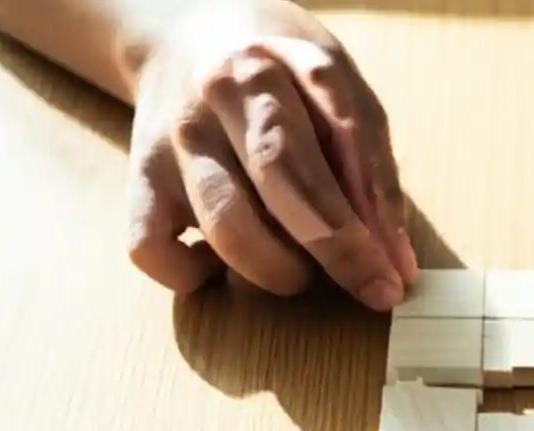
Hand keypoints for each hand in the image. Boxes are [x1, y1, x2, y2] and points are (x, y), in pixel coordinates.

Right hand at [125, 0, 416, 309]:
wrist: (185, 38)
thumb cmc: (281, 77)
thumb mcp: (338, 92)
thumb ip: (370, 167)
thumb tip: (394, 262)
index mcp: (282, 64)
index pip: (340, 137)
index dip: (372, 215)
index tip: (394, 276)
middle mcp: (220, 95)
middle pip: (282, 178)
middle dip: (335, 249)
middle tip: (369, 289)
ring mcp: (175, 140)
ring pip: (225, 224)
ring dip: (275, 268)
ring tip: (297, 268)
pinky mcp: (140, 181)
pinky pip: (152, 248)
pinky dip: (191, 274)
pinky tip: (221, 265)